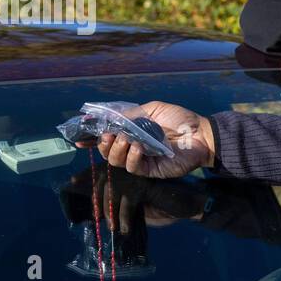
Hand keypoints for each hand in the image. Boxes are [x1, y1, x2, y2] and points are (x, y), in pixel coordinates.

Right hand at [74, 100, 213, 178]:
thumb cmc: (180, 119)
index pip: (107, 137)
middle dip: (102, 143)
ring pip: (116, 161)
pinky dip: (132, 156)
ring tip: (127, 139)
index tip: (79, 138)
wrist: (201, 133)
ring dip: (117, 148)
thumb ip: (130, 114)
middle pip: (107, 152)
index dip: (91, 139)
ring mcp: (142, 160)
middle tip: (109, 135)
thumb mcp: (151, 109)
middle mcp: (133, 148)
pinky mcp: (151, 170)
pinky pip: (133, 167)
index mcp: (132, 132)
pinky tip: (139, 147)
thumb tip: (109, 119)